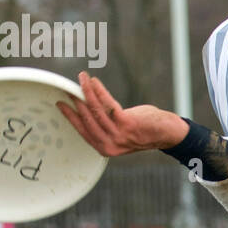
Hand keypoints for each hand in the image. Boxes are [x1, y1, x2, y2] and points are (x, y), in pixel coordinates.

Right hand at [56, 71, 188, 156]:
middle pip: (86, 119)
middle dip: (75, 101)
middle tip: (68, 87)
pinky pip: (108, 104)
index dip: (70, 116)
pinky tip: (94, 81)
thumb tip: (87, 107)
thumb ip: (104, 125)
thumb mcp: (119, 131)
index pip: (82, 130)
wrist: (167, 134)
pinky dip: (99, 91)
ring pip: (96, 110)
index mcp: (105, 148)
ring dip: (86, 91)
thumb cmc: (143, 130)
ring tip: (81, 79)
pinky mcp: (127, 124)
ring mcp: (119, 135)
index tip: (60, 103)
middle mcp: (110, 144)